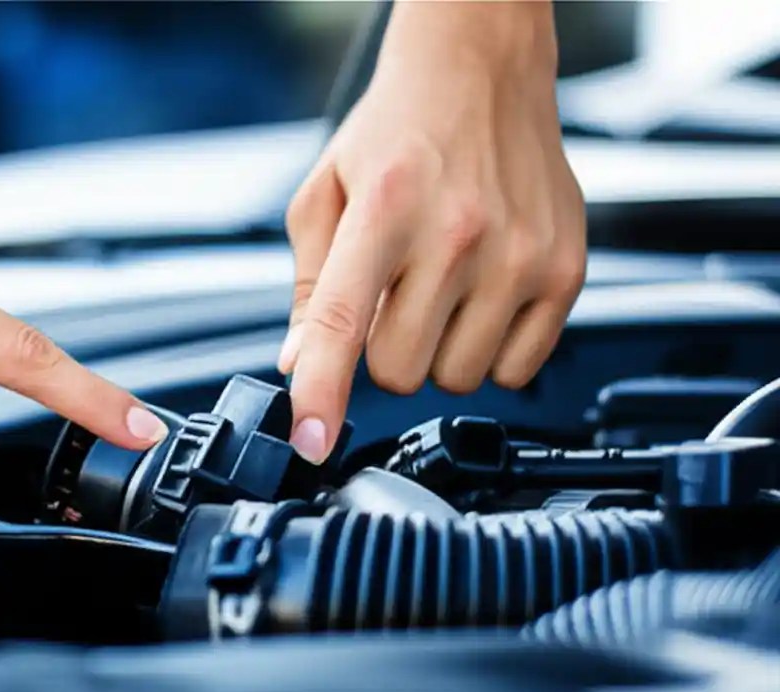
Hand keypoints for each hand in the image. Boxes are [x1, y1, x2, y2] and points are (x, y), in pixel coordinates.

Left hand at [279, 1, 585, 464]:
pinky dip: (491, 350)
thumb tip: (301, 365)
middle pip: (399, 370)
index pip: (343, 323)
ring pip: (457, 377)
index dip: (322, 393)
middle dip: (384, 350)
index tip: (310, 442)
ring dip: (438, 349)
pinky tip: (482, 296)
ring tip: (441, 286)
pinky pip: (517, 370)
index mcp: (384, 211)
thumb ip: (310, 286)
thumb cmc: (395, 133)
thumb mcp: (325, 194)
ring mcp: (519, 256)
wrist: (481, 73)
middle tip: (393, 296)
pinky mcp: (565, 271)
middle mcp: (457, 233)